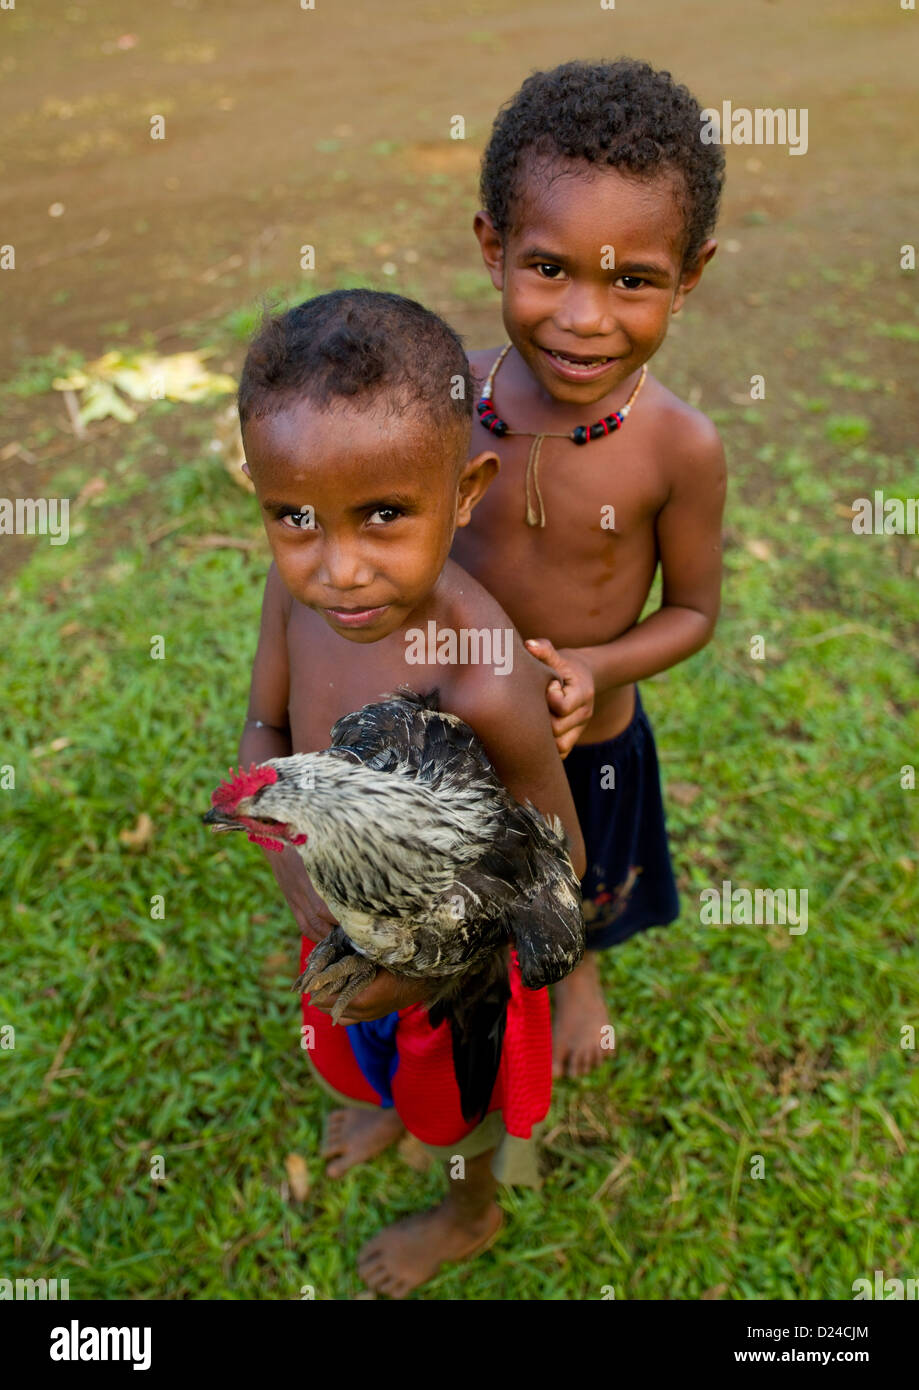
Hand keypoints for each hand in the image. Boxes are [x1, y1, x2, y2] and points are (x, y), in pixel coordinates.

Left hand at [315, 966, 432, 1024]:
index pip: (325, 998)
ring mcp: (366, 1016)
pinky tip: (338, 997)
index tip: (307, 976)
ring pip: (335, 1015)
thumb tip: (331, 952)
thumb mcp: (373, 960)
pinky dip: (338, 1010)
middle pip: (326, 1008)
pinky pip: (347, 1018)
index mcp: (360, 999)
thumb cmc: (398, 967)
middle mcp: (361, 1012)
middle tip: (312, 980)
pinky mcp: (371, 1016)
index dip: (315, 986)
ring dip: (327, 1003)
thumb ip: (353, 961)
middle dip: (318, 994)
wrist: (422, 982)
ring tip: (323, 988)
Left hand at [525, 639, 595, 757]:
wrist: (581, 678)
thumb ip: (544, 650)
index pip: (562, 706)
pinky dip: (546, 750)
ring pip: (559, 746)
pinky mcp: (573, 739)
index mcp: (582, 693)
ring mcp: (579, 729)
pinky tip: (532, 736)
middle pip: (558, 729)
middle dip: (540, 719)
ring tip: (529, 722)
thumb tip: (529, 645)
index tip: (544, 687)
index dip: (548, 698)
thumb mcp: (556, 657)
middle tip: (530, 707)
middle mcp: (584, 714)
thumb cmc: (563, 666)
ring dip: (541, 737)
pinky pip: (560, 753)